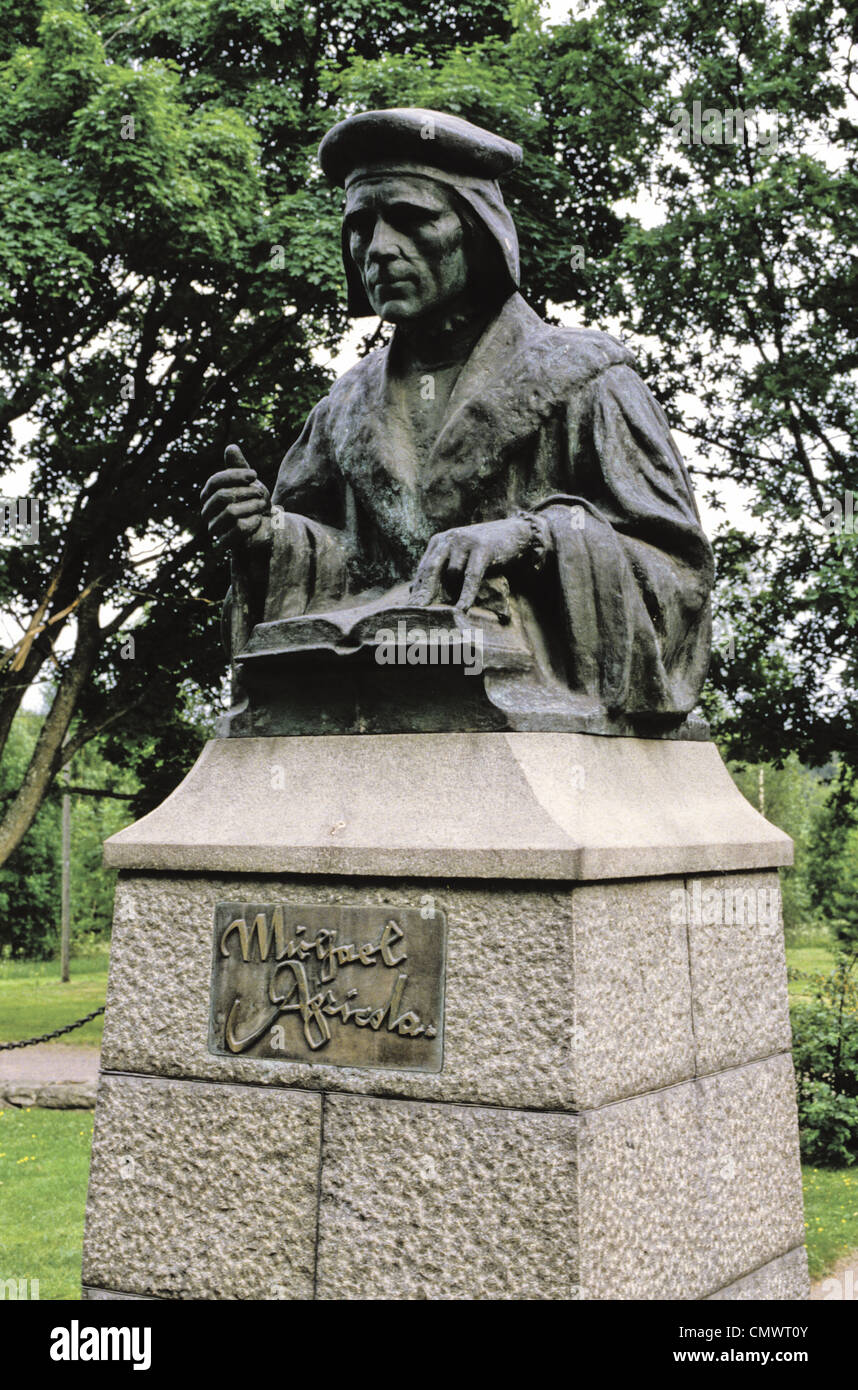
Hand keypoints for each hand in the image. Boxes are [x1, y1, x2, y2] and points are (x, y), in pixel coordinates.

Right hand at [201, 445, 271, 551]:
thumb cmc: (253, 502)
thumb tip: (231, 447)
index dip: (235, 476)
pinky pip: (239, 529)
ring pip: (231, 512)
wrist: (263, 528)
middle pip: (222, 496)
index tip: (255, 475)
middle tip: (263, 493)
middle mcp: (207, 512)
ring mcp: (215, 528)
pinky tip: (260, 519)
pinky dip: (253, 521)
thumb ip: (239, 466)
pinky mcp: (225, 542)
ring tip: (263, 506)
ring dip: (252, 506)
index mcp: (208, 495)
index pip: (215, 481)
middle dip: (246, 492)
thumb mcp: (248, 482)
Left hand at [410, 515, 540, 609]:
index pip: (423, 569)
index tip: (409, 611)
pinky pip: (471, 575)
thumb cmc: (485, 552)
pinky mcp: (483, 547)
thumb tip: (414, 591)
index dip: (417, 591)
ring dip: (452, 594)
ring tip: (450, 615)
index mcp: (439, 541)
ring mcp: (466, 541)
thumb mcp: (459, 558)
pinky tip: (462, 609)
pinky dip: (466, 594)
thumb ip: (440, 570)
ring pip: (452, 574)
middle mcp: (449, 538)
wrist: (515, 533)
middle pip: (430, 570)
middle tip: (416, 615)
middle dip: (423, 594)